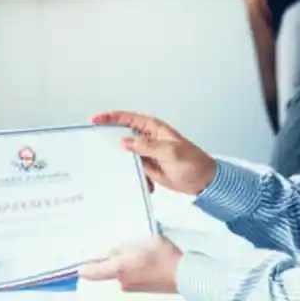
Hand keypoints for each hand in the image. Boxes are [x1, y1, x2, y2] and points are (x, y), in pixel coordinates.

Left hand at [78, 236, 181, 292]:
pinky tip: (148, 258)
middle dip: (114, 257)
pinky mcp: (143, 288)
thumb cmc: (162, 256)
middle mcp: (123, 281)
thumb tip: (107, 254)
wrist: (185, 272)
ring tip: (141, 249)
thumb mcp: (138, 242)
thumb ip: (119, 248)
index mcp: (118, 269)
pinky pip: (133, 275)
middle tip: (124, 245)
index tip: (78, 266)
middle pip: (110, 268)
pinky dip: (136, 267)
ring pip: (122, 270)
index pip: (93, 272)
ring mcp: (133, 287)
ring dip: (127, 261)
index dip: (85, 267)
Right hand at [92, 111, 215, 195]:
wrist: (203, 181)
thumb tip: (125, 142)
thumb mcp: (169, 152)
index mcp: (153, 129)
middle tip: (95, 145)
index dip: (110, 118)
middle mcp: (148, 139)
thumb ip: (146, 146)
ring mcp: (147, 153)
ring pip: (126, 154)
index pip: (127, 119)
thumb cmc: (192, 162)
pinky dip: (134, 176)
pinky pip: (134, 169)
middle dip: (111, 140)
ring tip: (120, 169)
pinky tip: (141, 182)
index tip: (95, 120)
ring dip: (123, 163)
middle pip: (123, 135)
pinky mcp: (148, 167)